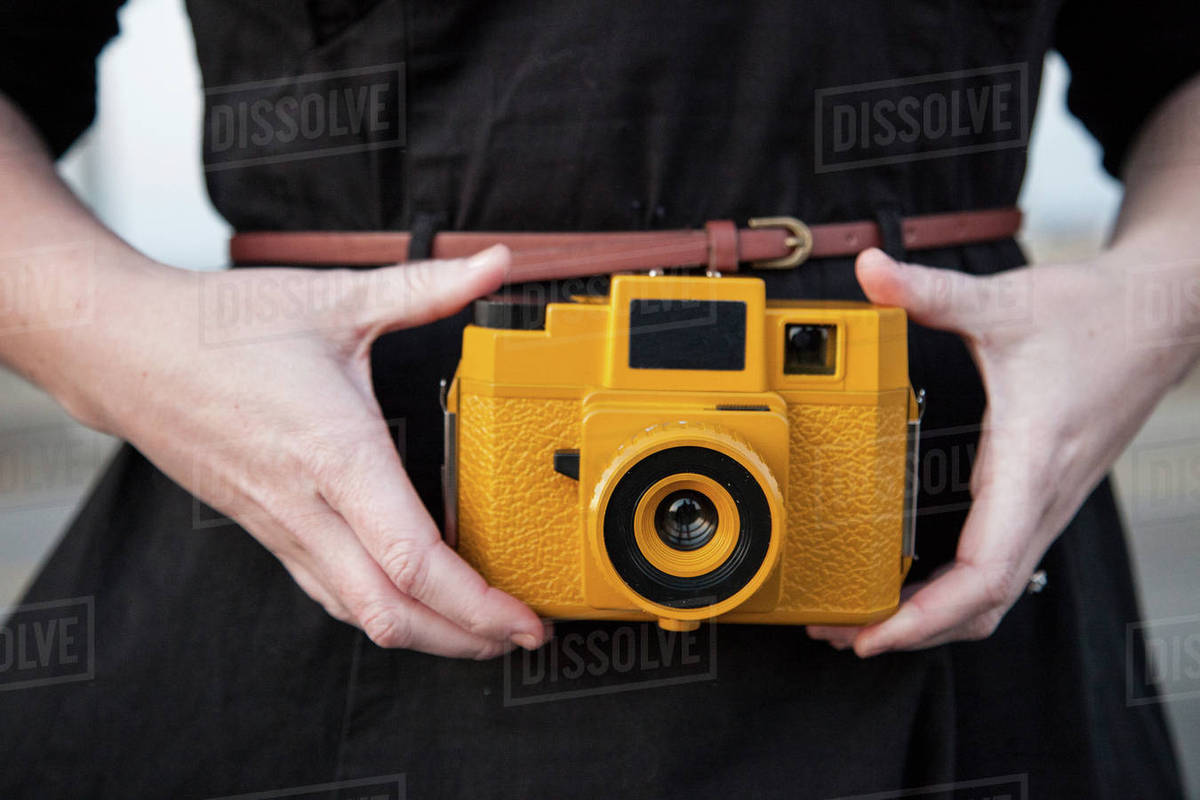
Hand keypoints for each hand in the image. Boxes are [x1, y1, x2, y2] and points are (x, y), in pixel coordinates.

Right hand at [49, 245, 548, 658]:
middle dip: (464, 638)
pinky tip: (410, 599)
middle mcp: (308, 505)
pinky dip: (380, 609)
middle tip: (520, 638)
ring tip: (478, 630)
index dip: (476, 604)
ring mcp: (282, 526)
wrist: (124, 350)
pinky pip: (329, 590)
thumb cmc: (221, 327)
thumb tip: (496, 263)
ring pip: (359, 612)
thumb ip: (427, 286)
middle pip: (393, 612)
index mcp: (336, 452)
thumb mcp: (336, 299)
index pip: (413, 559)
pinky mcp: (267, 528)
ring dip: (425, 634)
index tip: (523, 620)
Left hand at [807, 247, 1198, 655]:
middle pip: (984, 604)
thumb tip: (871, 270)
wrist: (1160, 314)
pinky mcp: (1039, 494)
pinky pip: (998, 563)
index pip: (985, 573)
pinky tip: (913, 582)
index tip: (875, 634)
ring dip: (936, 618)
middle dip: (914, 632)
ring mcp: (1044, 503)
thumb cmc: (1094, 317)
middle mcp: (1040, 498)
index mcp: (1030, 465)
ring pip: (995, 592)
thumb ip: (930, 291)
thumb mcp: (1002, 301)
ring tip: (868, 619)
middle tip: (844, 633)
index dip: (928, 617)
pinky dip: (955, 589)